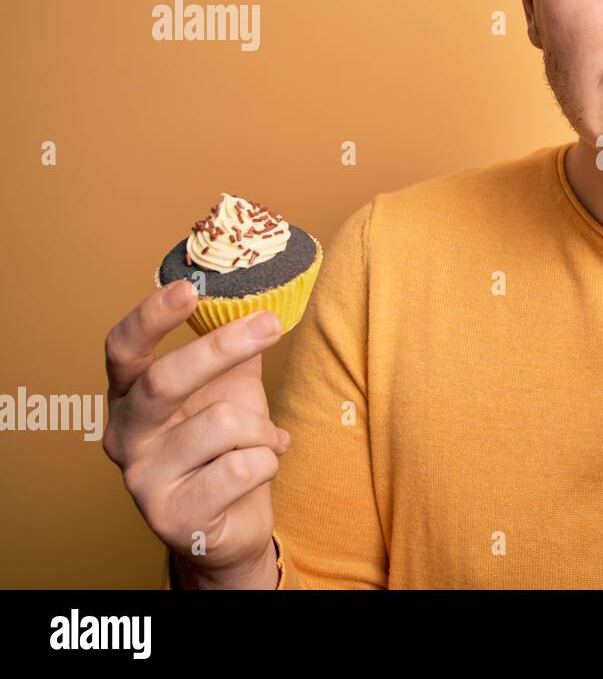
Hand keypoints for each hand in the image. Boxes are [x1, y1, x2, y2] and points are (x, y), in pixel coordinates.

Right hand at [102, 280, 289, 588]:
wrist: (233, 525)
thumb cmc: (227, 448)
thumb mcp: (230, 390)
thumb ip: (235, 349)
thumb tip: (260, 296)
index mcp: (130, 399)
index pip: (123, 351)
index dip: (150, 318)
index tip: (186, 289)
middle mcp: (125, 438)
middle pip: (163, 381)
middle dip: (221, 348)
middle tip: (269, 324)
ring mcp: (143, 481)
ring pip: (222, 424)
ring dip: (262, 427)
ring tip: (266, 440)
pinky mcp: (174, 517)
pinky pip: (241, 467)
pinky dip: (268, 461)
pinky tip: (261, 469)